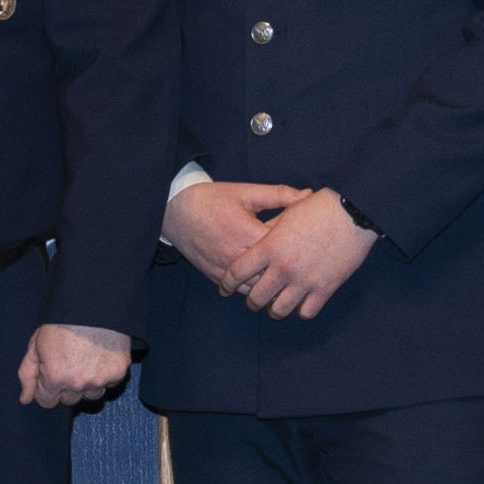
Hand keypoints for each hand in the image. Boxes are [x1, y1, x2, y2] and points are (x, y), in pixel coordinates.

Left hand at [19, 322, 133, 409]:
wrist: (92, 304)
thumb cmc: (61, 322)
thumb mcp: (36, 345)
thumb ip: (28, 375)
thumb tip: (25, 399)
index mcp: (55, 377)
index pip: (47, 402)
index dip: (46, 388)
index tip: (50, 373)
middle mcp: (78, 383)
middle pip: (69, 400)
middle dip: (66, 386)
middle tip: (68, 362)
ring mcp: (101, 379)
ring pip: (91, 395)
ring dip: (86, 384)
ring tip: (84, 360)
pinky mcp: (118, 372)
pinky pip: (109, 384)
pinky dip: (104, 374)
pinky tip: (99, 357)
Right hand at [162, 177, 301, 291]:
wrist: (174, 209)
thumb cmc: (212, 198)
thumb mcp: (246, 192)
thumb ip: (280, 195)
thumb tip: (309, 195)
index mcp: (248, 233)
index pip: (282, 248)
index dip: (298, 245)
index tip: (307, 240)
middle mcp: (236, 255)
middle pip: (272, 273)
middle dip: (288, 270)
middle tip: (305, 265)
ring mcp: (225, 269)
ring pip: (257, 288)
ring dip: (272, 285)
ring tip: (289, 279)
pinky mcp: (216, 276)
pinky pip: (240, 290)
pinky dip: (254, 288)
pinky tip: (265, 284)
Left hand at [232, 189, 375, 319]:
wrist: (354, 212)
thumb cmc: (318, 208)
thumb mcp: (285, 214)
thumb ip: (267, 232)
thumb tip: (253, 243)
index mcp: (270, 247)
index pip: (238, 273)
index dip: (228, 283)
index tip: (225, 288)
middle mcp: (284, 267)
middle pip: (256, 298)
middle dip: (251, 302)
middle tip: (253, 300)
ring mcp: (305, 280)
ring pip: (279, 310)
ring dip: (274, 309)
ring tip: (274, 305)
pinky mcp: (325, 289)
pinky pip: (306, 312)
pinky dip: (299, 310)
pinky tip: (299, 303)